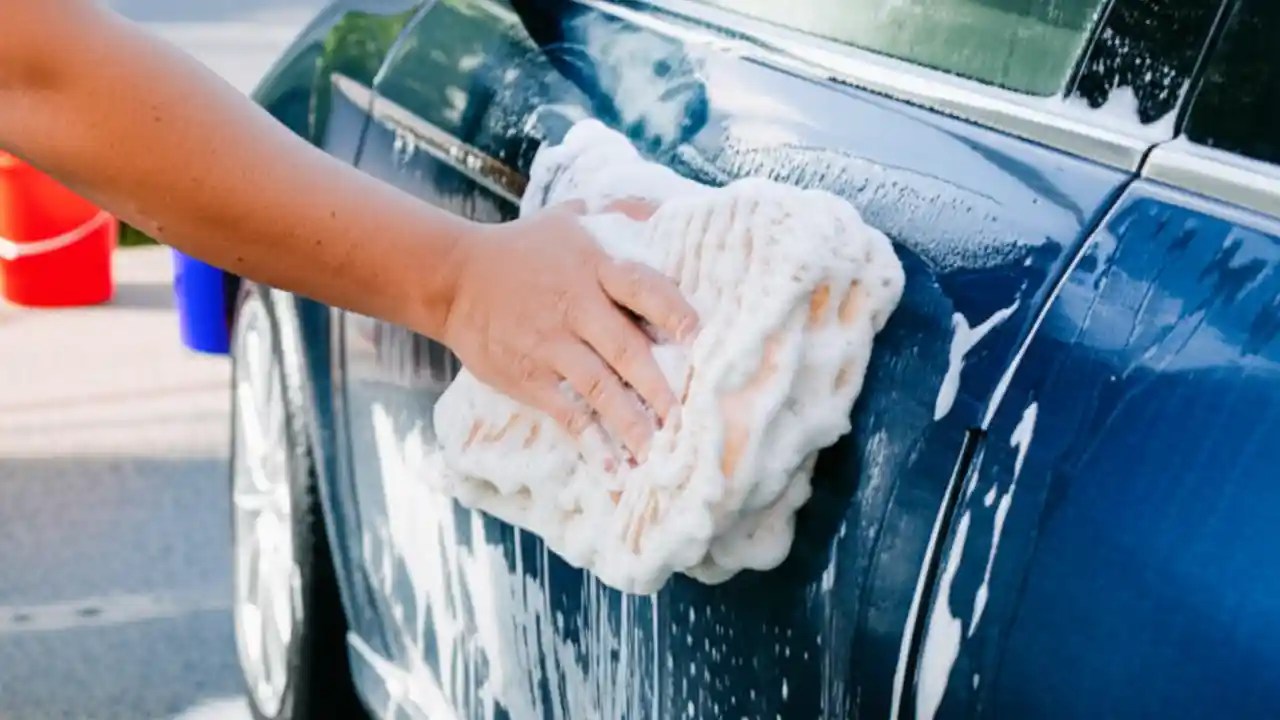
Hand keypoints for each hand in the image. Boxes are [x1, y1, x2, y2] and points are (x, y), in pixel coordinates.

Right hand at [442, 200, 697, 458]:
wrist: (455, 278)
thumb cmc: (526, 249)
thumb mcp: (572, 216)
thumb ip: (624, 212)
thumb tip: (672, 209)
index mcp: (593, 266)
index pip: (640, 286)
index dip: (670, 310)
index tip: (698, 336)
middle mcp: (574, 306)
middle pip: (624, 348)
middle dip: (658, 385)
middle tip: (687, 416)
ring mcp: (549, 344)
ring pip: (598, 387)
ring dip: (630, 421)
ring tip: (659, 449)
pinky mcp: (528, 375)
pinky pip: (564, 411)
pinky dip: (589, 440)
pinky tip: (613, 464)